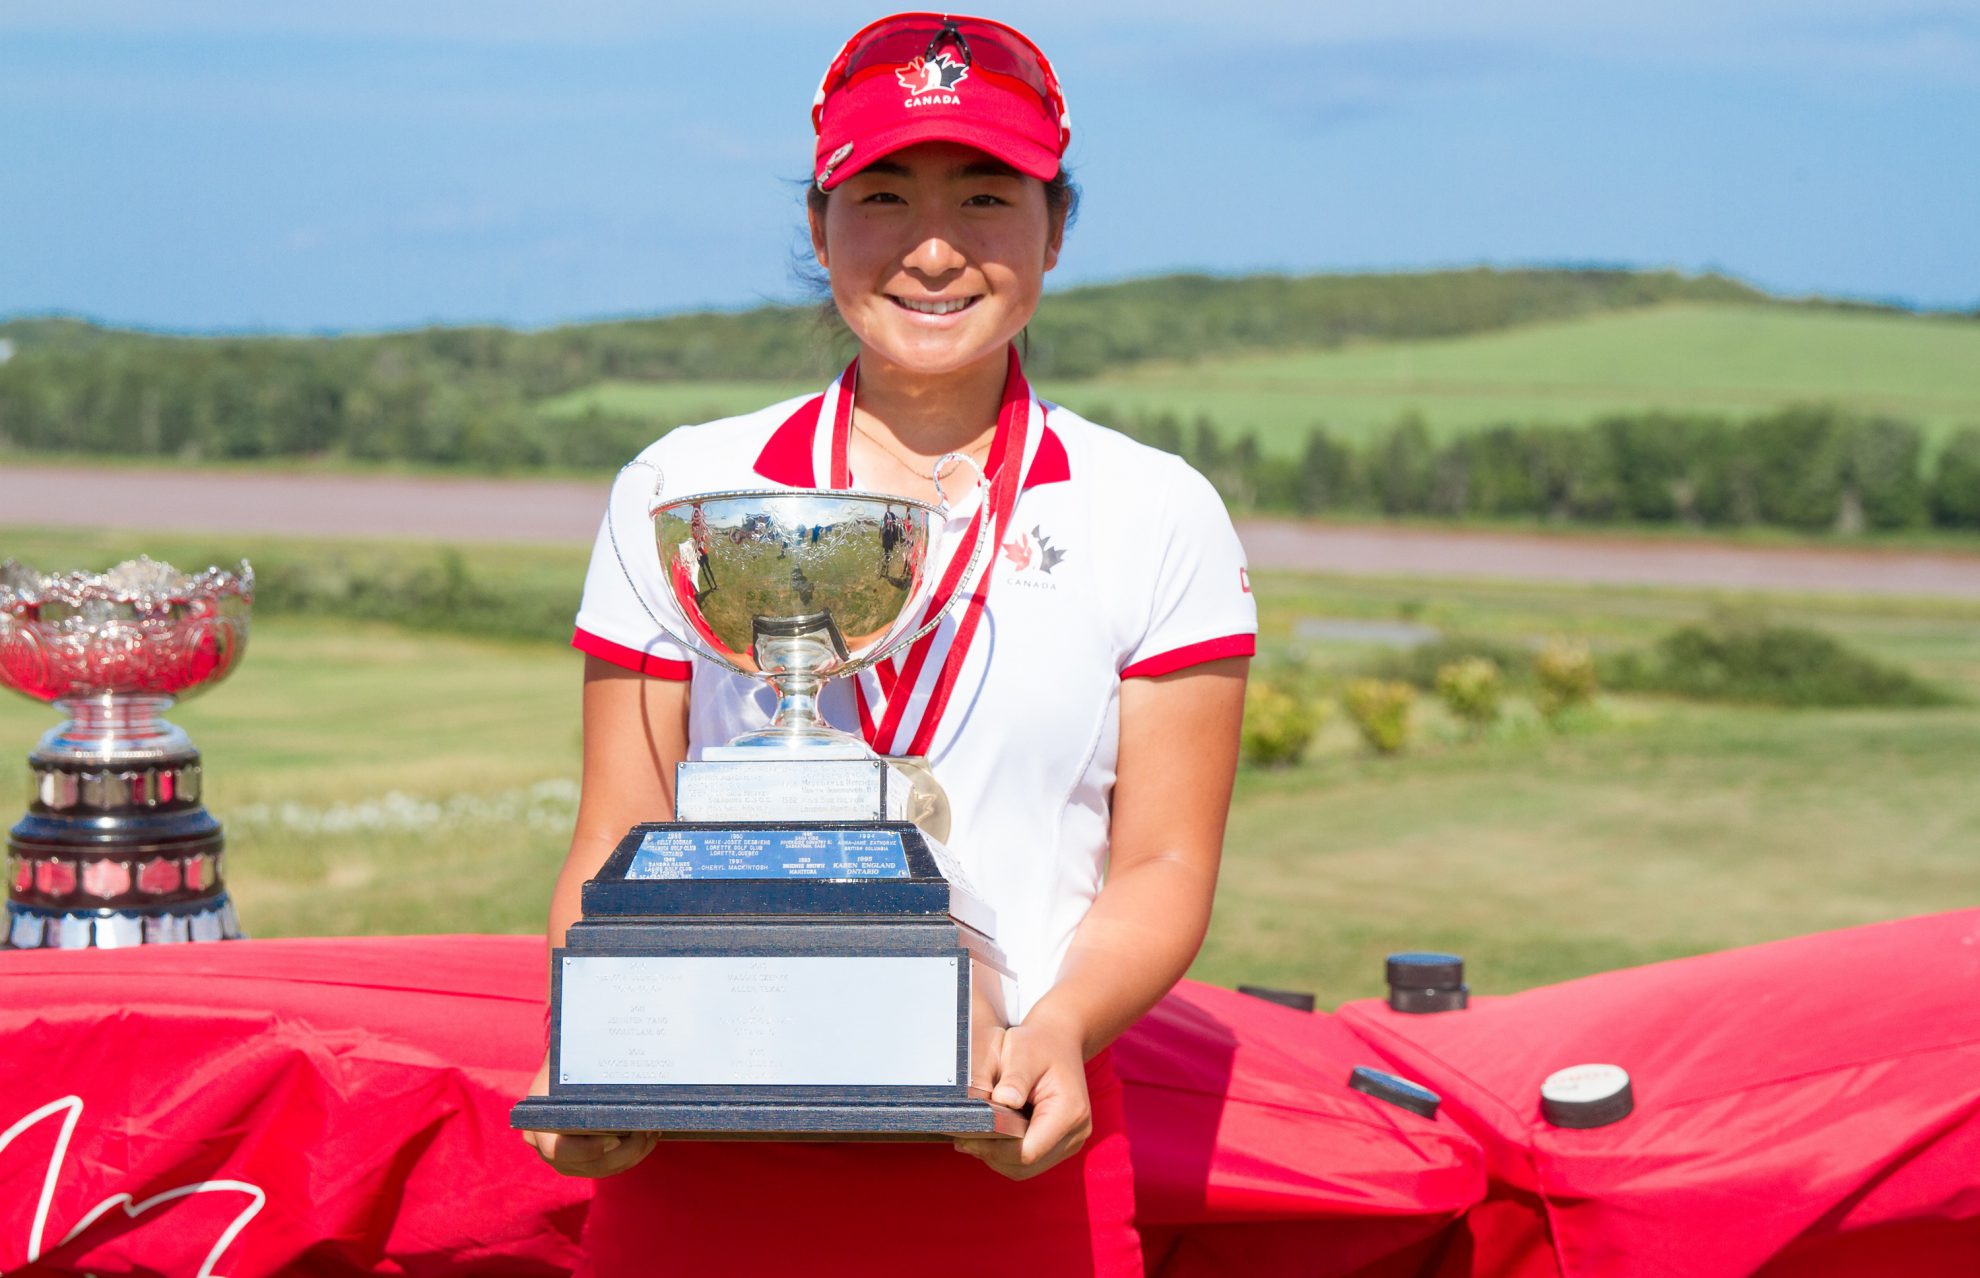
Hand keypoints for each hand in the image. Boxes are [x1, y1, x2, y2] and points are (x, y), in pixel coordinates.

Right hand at [517, 1057, 658, 1178]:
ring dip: (632, 1154)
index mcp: (537, 1124)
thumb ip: (585, 1070)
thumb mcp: (569, 1063)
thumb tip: (616, 1060)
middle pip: (588, 1164)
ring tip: (651, 1132)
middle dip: (623, 1152)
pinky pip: (608, 1166)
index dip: (588, 1150)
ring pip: (603, 1168)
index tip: (616, 1139)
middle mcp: (546, 1148)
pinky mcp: (582, 1162)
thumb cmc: (568, 1062)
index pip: (558, 1150)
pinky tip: (647, 1138)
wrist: (564, 1069)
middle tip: (645, 1132)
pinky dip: (630, 1155)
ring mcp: (564, 1159)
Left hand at [954, 1013, 1091, 1180]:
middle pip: (1027, 1165)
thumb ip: (1015, 1078)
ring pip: (1027, 1168)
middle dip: (993, 1155)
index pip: (1028, 1151)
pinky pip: (1031, 1161)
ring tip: (974, 1138)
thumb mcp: (1022, 1052)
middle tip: (964, 1140)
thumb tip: (1003, 1100)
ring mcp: (1071, 1140)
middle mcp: (1076, 1132)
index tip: (968, 1136)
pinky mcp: (1061, 1143)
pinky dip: (1008, 1154)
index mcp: (1070, 1112)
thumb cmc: (1038, 1045)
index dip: (995, 1149)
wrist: (1059, 1041)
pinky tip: (990, 1137)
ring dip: (999, 1158)